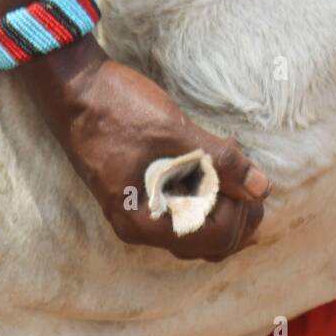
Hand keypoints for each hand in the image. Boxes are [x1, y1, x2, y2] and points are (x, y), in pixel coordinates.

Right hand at [23, 38, 269, 262]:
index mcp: (147, 221)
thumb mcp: (177, 132)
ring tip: (238, 181)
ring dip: (222, 213)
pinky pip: (178, 217)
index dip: (242, 213)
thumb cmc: (120, 110)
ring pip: (193, 233)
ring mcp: (134, 216)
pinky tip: (213, 178)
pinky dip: (202, 203)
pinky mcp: (134, 199)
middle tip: (254, 185)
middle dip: (237, 218)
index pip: (214, 238)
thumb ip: (222, 163)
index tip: (251, 181)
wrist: (74, 89)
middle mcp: (139, 229)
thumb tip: (261, 189)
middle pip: (206, 245)